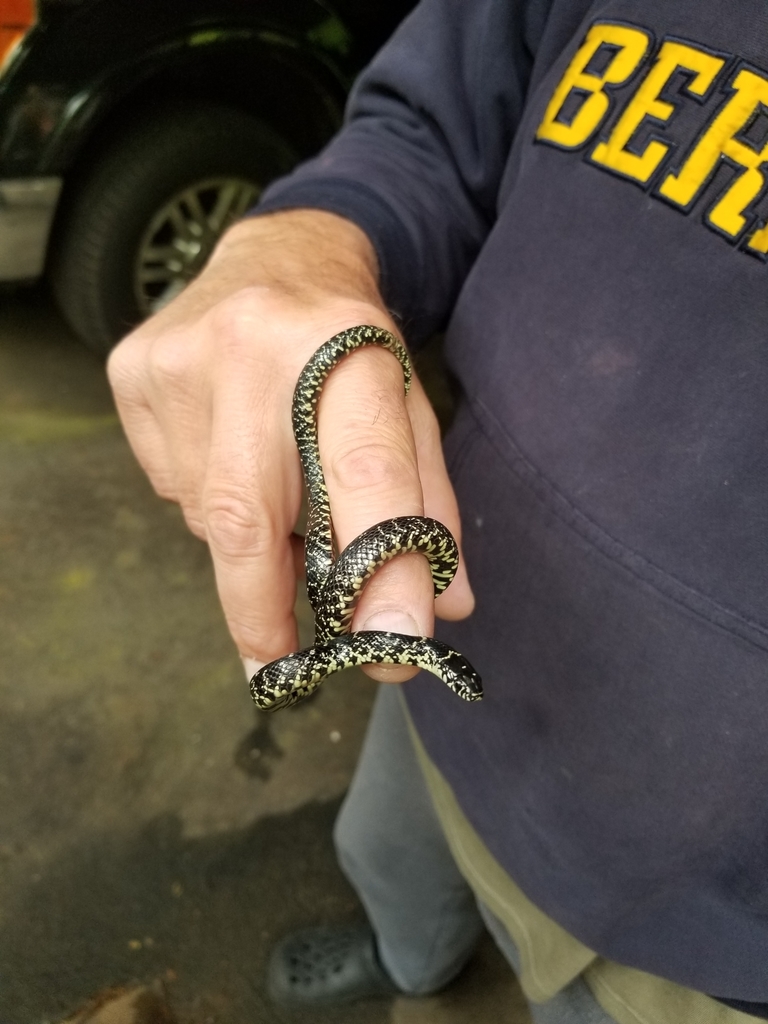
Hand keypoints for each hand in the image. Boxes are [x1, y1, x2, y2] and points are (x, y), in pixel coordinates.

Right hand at [107, 209, 473, 682]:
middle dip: (264, 610)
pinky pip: (171, 486)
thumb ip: (429, 506)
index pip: (364, 470)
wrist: (278, 256)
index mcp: (346, 348)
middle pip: (248, 516)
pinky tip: (232, 450)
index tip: (388, 646)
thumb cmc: (354, 348)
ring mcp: (178, 358)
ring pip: (208, 513)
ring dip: (250, 538)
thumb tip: (447, 608)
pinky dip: (208, 499)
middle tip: (279, 667)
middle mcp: (252, 346)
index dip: (378, 566)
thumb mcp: (410, 409)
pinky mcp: (131, 372)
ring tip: (277, 489)